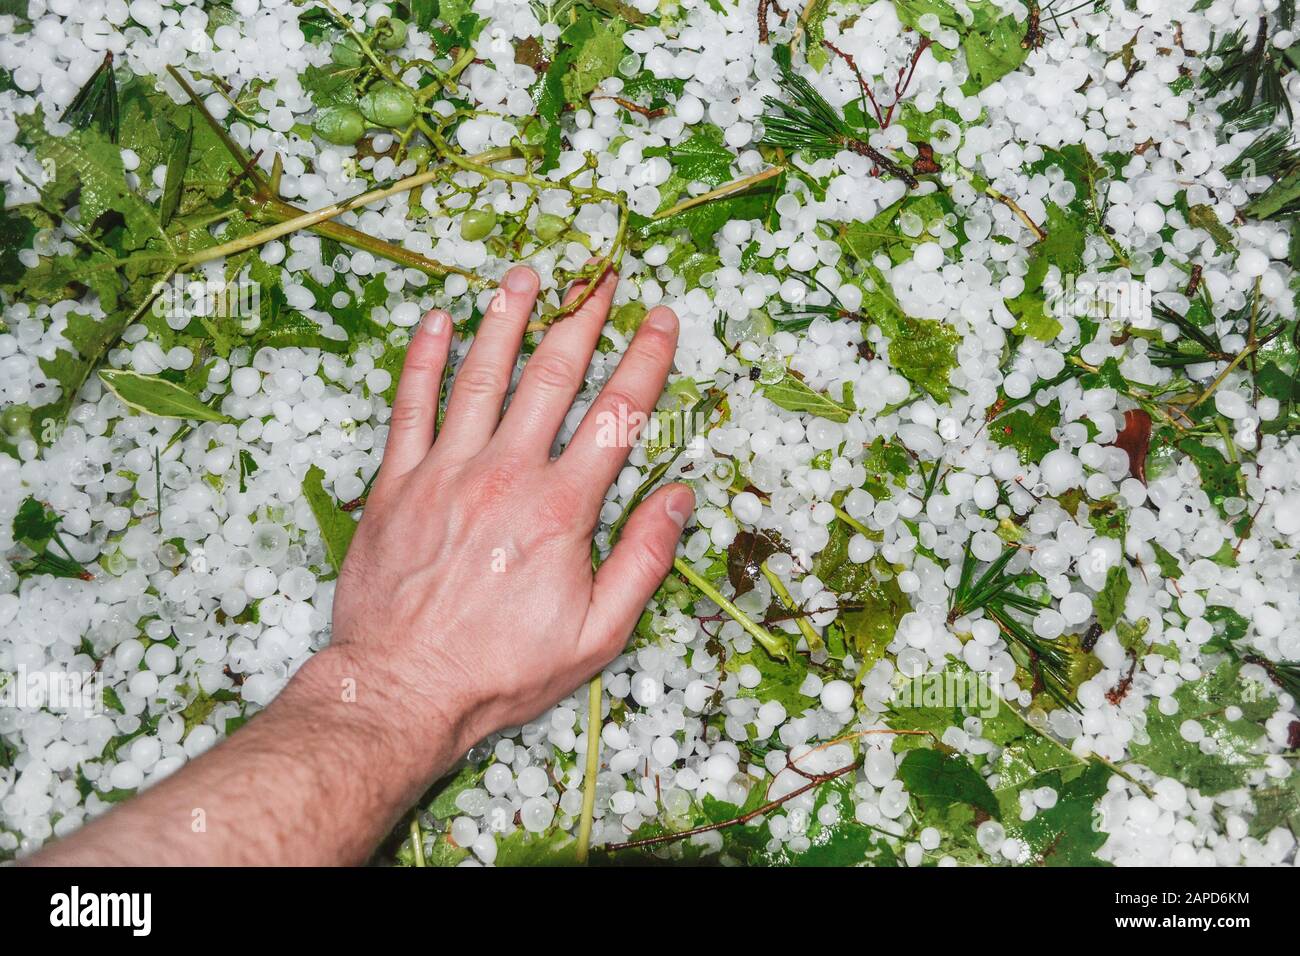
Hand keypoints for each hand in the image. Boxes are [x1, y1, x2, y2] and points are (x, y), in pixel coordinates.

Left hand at [329, 265, 693, 754]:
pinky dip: (422, 360)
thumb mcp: (597, 634)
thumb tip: (679, 497)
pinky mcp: (396, 484)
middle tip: (601, 276)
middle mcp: (505, 475)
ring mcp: (444, 472)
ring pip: (480, 376)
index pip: (617, 416)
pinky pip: (409, 407)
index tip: (661, 319)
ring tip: (525, 274)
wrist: (402, 690)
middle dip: (583, 319)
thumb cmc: (502, 670)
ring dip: (505, 319)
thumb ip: (643, 560)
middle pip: (552, 378)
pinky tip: (436, 321)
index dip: (645, 360)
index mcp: (561, 509)